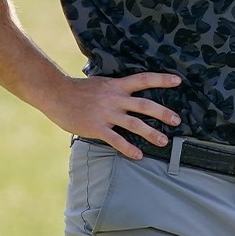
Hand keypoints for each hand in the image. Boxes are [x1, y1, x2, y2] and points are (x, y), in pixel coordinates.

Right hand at [41, 72, 182, 158]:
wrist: (56, 94)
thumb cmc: (78, 90)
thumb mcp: (101, 83)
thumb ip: (116, 88)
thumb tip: (129, 91)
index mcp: (116, 85)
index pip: (143, 79)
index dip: (161, 79)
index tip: (178, 81)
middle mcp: (115, 98)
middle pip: (144, 105)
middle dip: (163, 113)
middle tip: (177, 120)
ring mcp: (106, 113)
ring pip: (134, 124)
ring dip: (151, 133)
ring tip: (163, 142)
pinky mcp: (97, 127)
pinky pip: (116, 140)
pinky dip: (128, 148)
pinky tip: (138, 155)